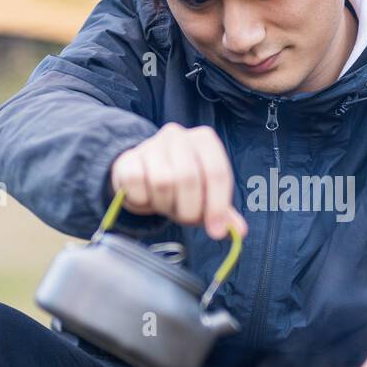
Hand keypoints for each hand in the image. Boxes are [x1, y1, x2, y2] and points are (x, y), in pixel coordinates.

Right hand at [110, 123, 246, 239]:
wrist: (142, 175)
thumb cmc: (180, 186)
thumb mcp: (205, 197)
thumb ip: (222, 213)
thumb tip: (238, 231)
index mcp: (205, 140)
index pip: (217, 173)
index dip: (218, 206)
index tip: (216, 231)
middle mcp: (179, 135)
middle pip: (189, 178)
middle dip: (189, 208)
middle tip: (185, 216)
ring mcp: (152, 144)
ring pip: (162, 182)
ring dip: (165, 204)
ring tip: (166, 204)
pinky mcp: (128, 158)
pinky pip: (137, 184)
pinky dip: (143, 200)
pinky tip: (147, 197)